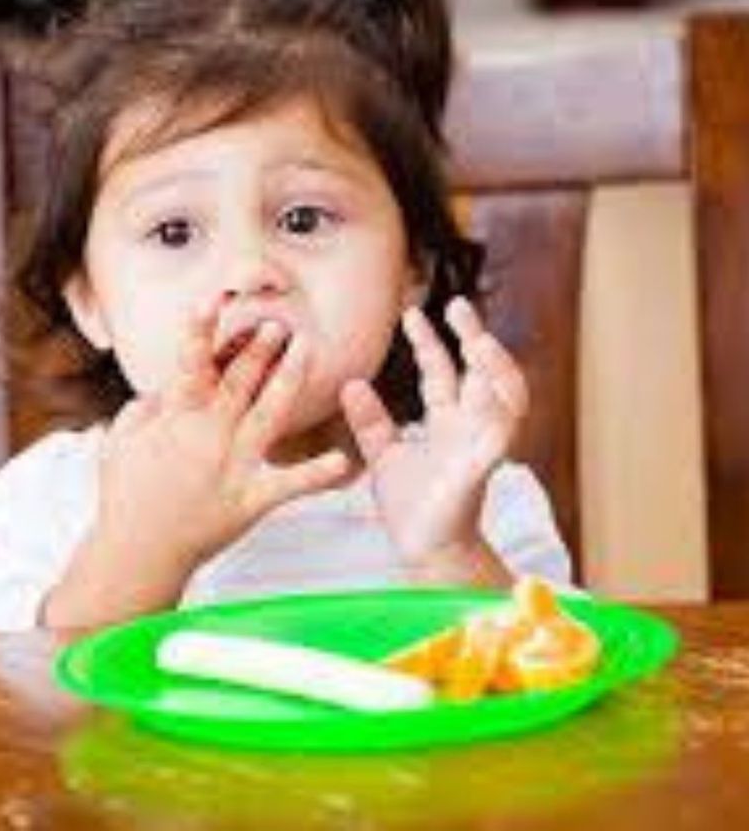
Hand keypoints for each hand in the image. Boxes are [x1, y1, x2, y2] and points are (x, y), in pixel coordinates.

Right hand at [45, 299, 348, 628]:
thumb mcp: (120, 443)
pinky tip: (344, 461)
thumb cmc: (125, 496)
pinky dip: (317, 474)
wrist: (138, 553)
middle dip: (259, 348)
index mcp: (176, 418)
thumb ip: (143, 410)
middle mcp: (208, 436)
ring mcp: (232, 466)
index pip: (190, 364)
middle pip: (239, 382)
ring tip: (307, 349)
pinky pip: (289, 484)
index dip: (202, 331)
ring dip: (288, 379)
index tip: (214, 301)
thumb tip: (162, 389)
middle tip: (278, 322)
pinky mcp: (250, 500)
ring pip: (269, 414)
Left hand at [340, 297, 527, 571]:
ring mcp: (478, 449)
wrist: (423, 551)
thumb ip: (371, 421)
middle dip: (475, 337)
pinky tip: (490, 390)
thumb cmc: (412, 507)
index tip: (411, 311)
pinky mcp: (478, 472)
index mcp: (447, 423)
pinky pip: (496, 441)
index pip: (442, 371)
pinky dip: (497, 416)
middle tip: (458, 304)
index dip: (430, 340)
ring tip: (479, 342)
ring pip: (505, 400)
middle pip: (481, 373)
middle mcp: (468, 429)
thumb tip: (350, 382)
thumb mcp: (383, 455)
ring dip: (497, 369)